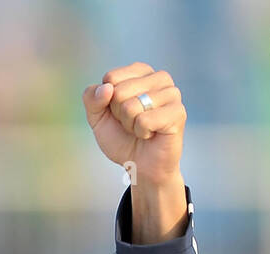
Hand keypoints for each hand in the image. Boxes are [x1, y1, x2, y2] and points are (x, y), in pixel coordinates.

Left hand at [82, 63, 184, 185]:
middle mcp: (160, 77)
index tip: (119, 112)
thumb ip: (92, 98)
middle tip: (132, 123)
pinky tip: (151, 134)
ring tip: (142, 129)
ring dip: (130, 125)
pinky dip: (141, 132)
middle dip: (119, 114)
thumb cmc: (121, 138)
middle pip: (119, 92)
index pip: (111, 78)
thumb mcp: (97, 117)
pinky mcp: (178, 112)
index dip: (108, 101)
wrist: (139, 165)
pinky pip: (144, 120)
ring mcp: (172, 93)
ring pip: (131, 106)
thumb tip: (106, 88)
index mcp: (141, 71)